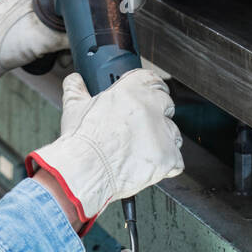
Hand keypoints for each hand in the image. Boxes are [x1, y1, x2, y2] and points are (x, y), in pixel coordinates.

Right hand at [26, 68, 183, 227]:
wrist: (86, 171)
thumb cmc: (82, 142)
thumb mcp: (74, 107)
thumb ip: (76, 89)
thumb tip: (75, 81)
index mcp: (130, 90)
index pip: (152, 79)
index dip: (150, 88)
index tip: (147, 95)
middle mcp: (150, 107)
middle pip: (166, 104)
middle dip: (158, 114)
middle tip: (143, 126)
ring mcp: (161, 132)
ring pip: (174, 132)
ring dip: (163, 140)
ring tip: (144, 150)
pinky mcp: (168, 158)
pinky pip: (176, 161)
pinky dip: (166, 165)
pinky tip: (149, 166)